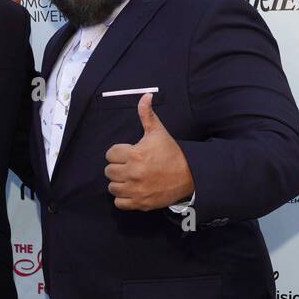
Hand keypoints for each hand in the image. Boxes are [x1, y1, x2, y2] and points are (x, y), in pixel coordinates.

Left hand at [104, 93, 193, 209]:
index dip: (118, 153)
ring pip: (112, 187)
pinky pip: (119, 203)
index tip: (128, 154)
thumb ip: (147, 114)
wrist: (189, 175)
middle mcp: (133, 173)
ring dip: (118, 183)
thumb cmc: (171, 152)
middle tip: (129, 166)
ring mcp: (135, 190)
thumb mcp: (159, 132)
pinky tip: (132, 190)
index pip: (110, 154)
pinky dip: (123, 198)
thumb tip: (145, 95)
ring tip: (130, 178)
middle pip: (109, 171)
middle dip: (117, 167)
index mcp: (135, 154)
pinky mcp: (139, 203)